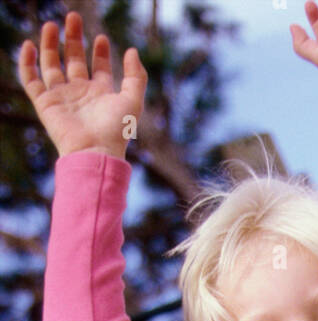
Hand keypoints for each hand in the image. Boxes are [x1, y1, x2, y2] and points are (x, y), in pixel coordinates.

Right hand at [17, 10, 146, 159]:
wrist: (94, 151)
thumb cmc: (115, 130)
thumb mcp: (133, 100)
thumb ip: (136, 76)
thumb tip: (132, 51)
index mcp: (101, 94)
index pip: (99, 68)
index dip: (100, 52)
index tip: (101, 38)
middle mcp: (80, 94)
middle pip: (74, 60)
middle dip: (74, 39)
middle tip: (73, 17)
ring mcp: (62, 98)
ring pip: (52, 65)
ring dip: (50, 45)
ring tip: (52, 25)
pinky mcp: (45, 104)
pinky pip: (31, 80)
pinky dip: (27, 63)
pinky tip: (30, 45)